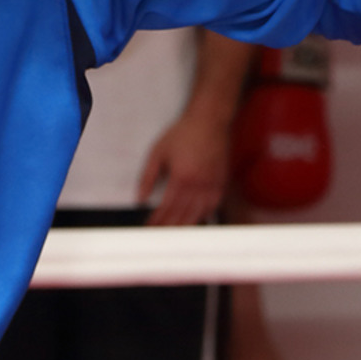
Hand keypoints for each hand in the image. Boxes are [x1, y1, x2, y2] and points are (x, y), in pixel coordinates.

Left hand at [139, 109, 230, 225]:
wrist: (209, 122)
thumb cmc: (183, 134)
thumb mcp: (158, 152)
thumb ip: (147, 177)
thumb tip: (139, 198)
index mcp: (181, 178)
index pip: (166, 208)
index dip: (158, 221)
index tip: (150, 229)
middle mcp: (198, 185)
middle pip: (182, 215)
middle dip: (170, 228)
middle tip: (160, 237)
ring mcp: (211, 185)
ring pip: (199, 214)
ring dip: (186, 225)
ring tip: (176, 235)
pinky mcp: (220, 182)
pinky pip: (212, 206)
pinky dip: (204, 215)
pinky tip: (196, 220)